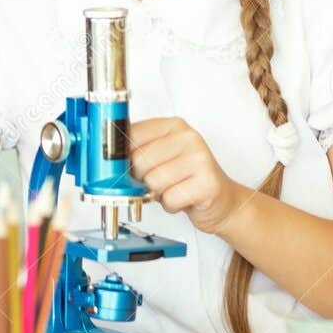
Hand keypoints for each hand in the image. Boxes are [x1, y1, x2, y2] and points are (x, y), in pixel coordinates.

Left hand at [128, 116, 249, 235]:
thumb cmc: (187, 180)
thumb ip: (139, 152)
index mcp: (173, 126)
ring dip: (158, 194)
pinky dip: (171, 205)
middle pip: (140, 160)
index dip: (124, 157)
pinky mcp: (207, 183)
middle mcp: (188, 138)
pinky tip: (183, 199)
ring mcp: (200, 159)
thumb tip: (109, 160)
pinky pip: (170, 199)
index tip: (128, 166)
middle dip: (142, 179)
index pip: (132, 134)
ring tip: (173, 189)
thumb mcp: (161, 158)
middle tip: (156, 182)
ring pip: (154, 182)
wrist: (223, 201)